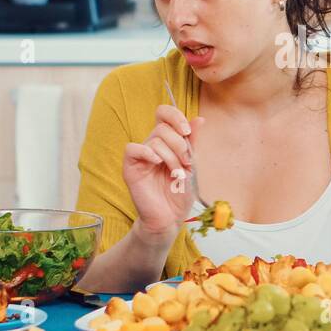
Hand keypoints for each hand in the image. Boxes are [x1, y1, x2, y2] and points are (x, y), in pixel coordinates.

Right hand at [123, 105, 203, 246]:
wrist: (170, 217)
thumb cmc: (180, 193)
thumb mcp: (192, 165)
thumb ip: (193, 142)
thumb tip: (199, 119)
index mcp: (167, 141)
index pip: (164, 114)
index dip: (175, 116)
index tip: (188, 131)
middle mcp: (152, 145)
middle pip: (162, 128)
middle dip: (179, 145)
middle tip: (186, 163)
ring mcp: (141, 156)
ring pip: (154, 140)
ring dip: (171, 156)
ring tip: (176, 173)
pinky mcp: (130, 167)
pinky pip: (133, 149)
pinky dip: (148, 153)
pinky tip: (157, 164)